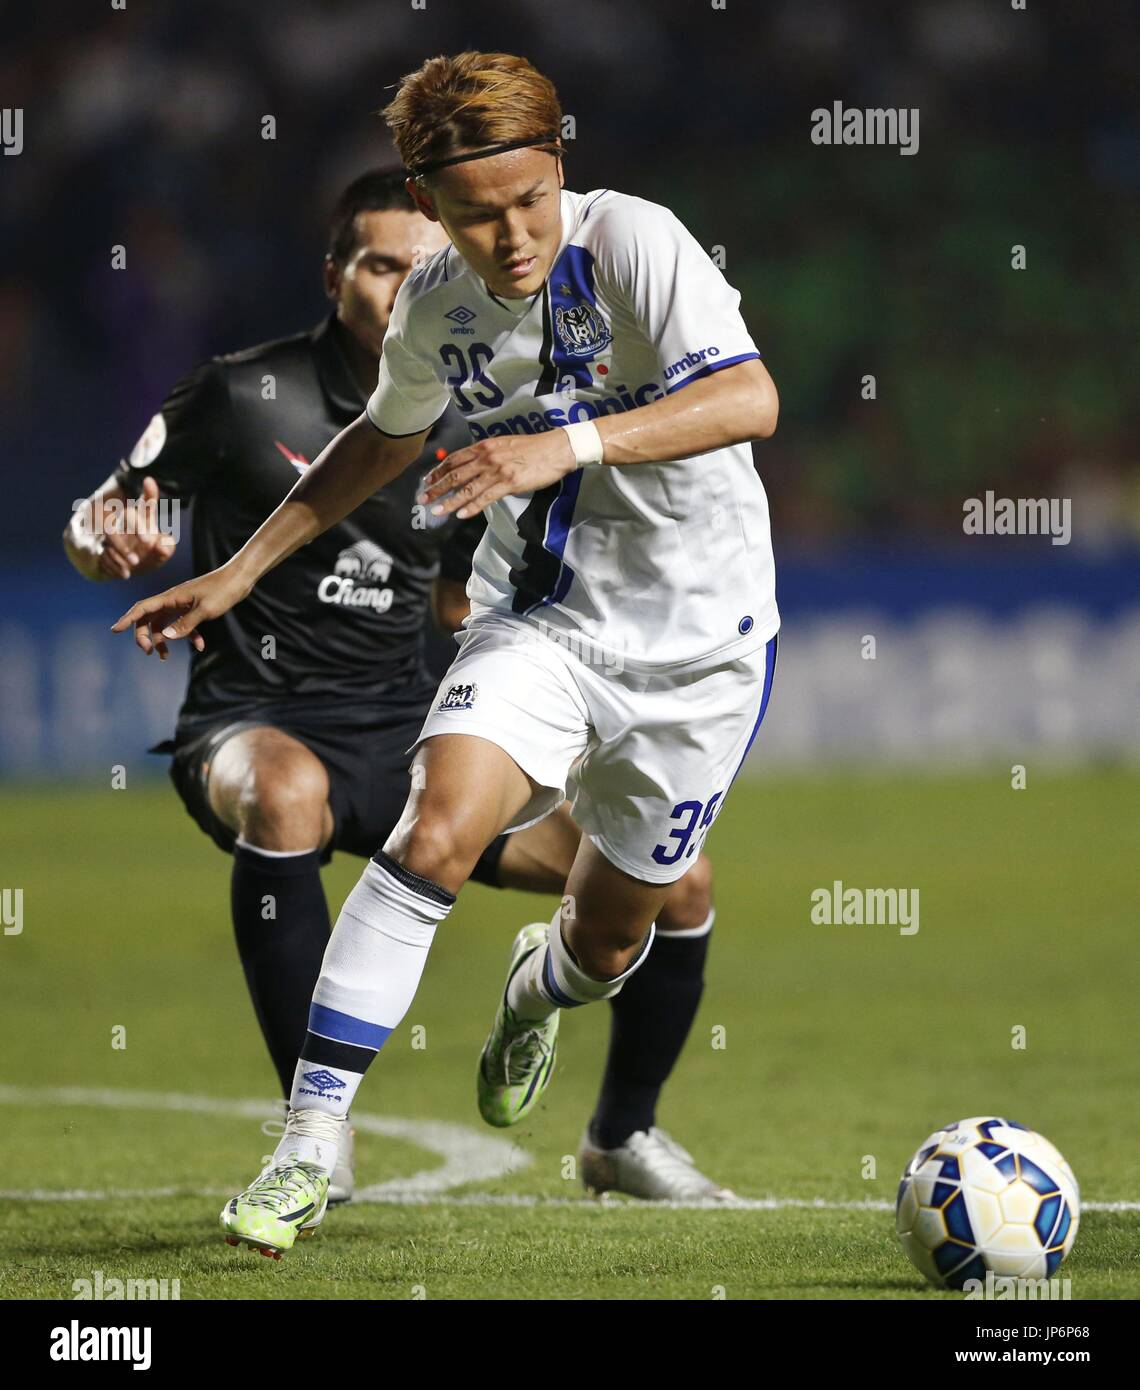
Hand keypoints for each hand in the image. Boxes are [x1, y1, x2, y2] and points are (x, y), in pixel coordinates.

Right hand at [98, 477, 176, 578]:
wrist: (123, 569)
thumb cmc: (147, 555)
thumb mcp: (161, 552)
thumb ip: (166, 547)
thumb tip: (162, 545)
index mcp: (142, 520)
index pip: (146, 504)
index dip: (149, 493)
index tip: (149, 482)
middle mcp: (124, 523)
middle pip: (128, 516)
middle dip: (138, 527)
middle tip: (150, 542)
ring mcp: (109, 535)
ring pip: (110, 535)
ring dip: (122, 549)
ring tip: (135, 562)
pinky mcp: (98, 549)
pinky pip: (102, 553)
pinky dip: (113, 564)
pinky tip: (125, 574)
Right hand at [111, 562, 250, 659]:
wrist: (240, 578)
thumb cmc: (223, 590)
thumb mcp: (205, 610)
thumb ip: (186, 625)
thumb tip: (166, 638)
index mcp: (171, 597)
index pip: (143, 608)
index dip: (127, 619)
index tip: (115, 630)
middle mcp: (173, 600)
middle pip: (149, 619)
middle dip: (145, 636)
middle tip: (148, 652)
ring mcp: (182, 604)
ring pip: (165, 624)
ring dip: (163, 640)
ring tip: (164, 657)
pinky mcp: (193, 608)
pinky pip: (184, 624)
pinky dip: (188, 636)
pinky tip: (199, 647)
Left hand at [416, 431, 578, 518]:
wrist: (556, 449)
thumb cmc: (533, 447)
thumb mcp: (504, 445)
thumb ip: (487, 454)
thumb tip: (472, 465)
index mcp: (484, 446)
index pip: (454, 459)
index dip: (438, 471)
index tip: (427, 480)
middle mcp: (487, 457)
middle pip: (455, 474)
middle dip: (437, 488)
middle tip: (423, 498)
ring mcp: (497, 470)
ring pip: (467, 488)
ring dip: (449, 501)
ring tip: (436, 511)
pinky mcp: (509, 483)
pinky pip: (486, 497)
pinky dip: (472, 507)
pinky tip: (461, 514)